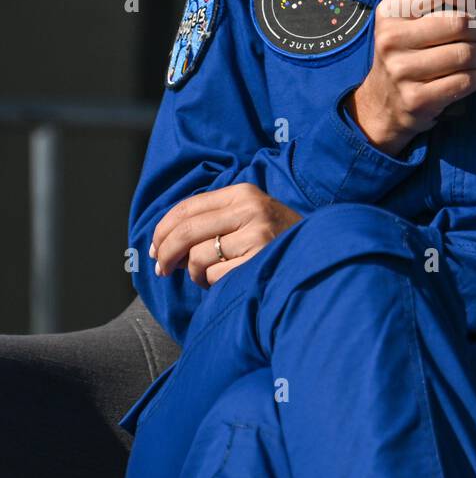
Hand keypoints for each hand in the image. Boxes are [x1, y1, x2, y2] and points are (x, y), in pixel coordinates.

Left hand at [150, 183, 303, 288]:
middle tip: (161, 269)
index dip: (162, 229)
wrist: (319, 252)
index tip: (154, 247)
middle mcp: (250, 210)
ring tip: (209, 275)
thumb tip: (164, 246)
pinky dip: (213, 283)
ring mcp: (257, 236)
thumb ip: (211, 221)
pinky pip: (215, 276)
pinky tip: (226, 281)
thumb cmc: (275, 239)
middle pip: (186, 232)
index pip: (187, 207)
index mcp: (242, 193)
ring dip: (195, 273)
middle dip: (166, 253)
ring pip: (199, 257)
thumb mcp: (248, 216)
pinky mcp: (259, 261)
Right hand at [345, 0, 475, 156]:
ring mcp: (402, 70)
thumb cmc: (406, 54)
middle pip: (459, 22)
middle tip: (475, 37)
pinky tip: (467, 77)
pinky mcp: (416, 98)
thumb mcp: (409, 20)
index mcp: (390, 12)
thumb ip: (443, 2)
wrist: (382, 102)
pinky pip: (466, 81)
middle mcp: (391, 39)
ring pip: (467, 53)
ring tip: (471, 59)